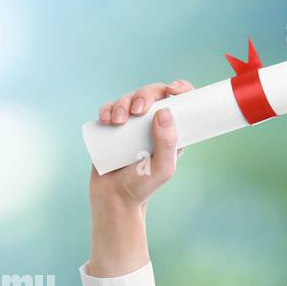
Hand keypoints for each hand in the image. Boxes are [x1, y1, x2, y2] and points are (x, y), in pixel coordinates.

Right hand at [88, 79, 194, 209]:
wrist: (114, 196)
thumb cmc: (142, 185)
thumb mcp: (162, 168)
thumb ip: (167, 143)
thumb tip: (165, 111)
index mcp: (171, 132)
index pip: (179, 104)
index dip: (180, 89)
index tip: (175, 89)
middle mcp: (152, 125)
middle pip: (152, 94)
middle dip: (144, 95)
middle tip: (137, 111)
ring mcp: (132, 125)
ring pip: (129, 99)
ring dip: (122, 103)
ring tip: (116, 122)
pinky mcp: (113, 127)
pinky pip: (110, 108)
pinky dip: (107, 108)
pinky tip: (106, 119)